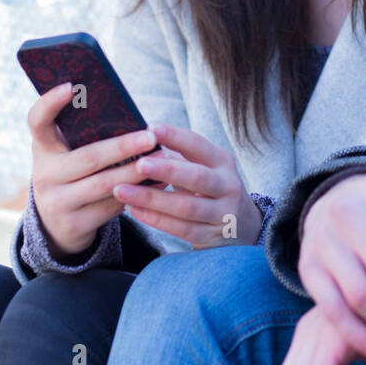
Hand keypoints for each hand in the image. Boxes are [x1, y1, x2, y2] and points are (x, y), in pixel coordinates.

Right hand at [29, 82, 163, 258]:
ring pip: (104, 184)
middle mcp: (45, 175)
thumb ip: (84, 134)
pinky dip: (136, 194)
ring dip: (136, 172)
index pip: (37, 121)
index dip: (50, 103)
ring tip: (162, 159)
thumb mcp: (67, 153)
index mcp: (43, 148)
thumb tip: (127, 111)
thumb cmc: (72, 174)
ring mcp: (57, 202)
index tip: (71, 86)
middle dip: (123, 146)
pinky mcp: (74, 225)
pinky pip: (111, 207)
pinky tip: (157, 184)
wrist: (56, 225)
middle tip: (151, 137)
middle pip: (88, 157)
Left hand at [112, 123, 260, 247]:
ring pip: (186, 206)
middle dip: (166, 170)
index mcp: (222, 161)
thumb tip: (140, 140)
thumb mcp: (205, 168)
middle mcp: (227, 185)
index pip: (198, 145)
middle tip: (138, 164)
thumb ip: (178, 157)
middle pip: (196, 177)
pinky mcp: (211, 237)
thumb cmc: (211, 189)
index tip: (150, 128)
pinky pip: (181, 229)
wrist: (243, 227)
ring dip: (152, 199)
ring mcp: (222, 213)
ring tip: (122, 190)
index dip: (175, 136)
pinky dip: (156, 219)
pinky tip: (134, 211)